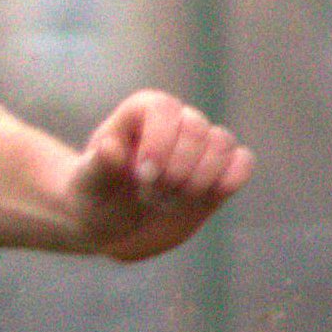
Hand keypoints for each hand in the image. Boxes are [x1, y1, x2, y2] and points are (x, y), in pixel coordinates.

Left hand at [64, 89, 251, 261]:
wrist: (113, 223)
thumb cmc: (96, 196)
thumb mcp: (89, 186)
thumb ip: (100, 167)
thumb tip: (110, 147)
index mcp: (140, 113)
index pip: (163, 108)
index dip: (159, 141)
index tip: (143, 177)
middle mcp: (176, 122)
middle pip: (196, 127)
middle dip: (177, 168)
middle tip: (152, 197)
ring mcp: (201, 145)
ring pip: (222, 143)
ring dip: (199, 180)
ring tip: (171, 202)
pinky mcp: (220, 170)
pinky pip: (242, 163)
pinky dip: (230, 180)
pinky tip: (204, 198)